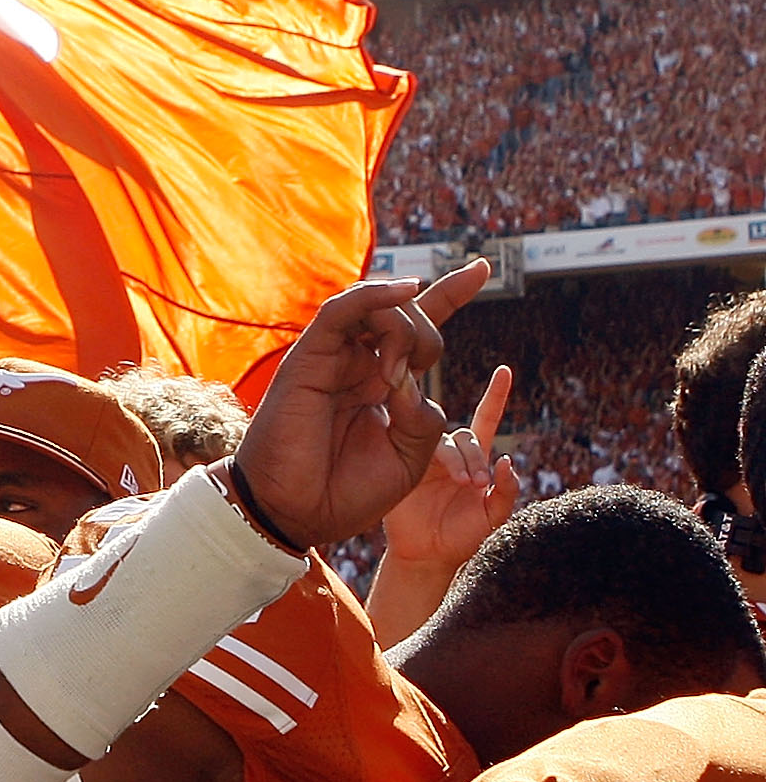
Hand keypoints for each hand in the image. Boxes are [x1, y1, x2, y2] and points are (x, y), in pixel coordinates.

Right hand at [234, 263, 487, 550]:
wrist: (297, 513)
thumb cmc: (347, 492)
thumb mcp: (410, 456)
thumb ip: (422, 414)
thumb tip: (409, 375)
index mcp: (382, 385)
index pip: (418, 327)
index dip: (452, 295)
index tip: (483, 268)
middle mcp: (358, 364)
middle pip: (408, 315)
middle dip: (427, 336)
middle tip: (406, 384)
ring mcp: (333, 359)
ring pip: (380, 308)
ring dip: (403, 331)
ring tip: (392, 376)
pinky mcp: (308, 359)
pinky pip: (344, 310)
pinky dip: (375, 296)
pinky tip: (402, 291)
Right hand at [380, 364, 519, 575]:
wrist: (426, 555)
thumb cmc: (462, 538)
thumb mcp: (493, 518)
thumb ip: (506, 492)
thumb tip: (506, 459)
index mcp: (475, 459)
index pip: (486, 419)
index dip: (495, 395)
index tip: (505, 370)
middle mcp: (450, 452)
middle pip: (465, 435)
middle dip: (475, 457)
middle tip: (477, 485)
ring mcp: (423, 456)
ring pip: (443, 442)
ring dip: (458, 459)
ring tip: (464, 484)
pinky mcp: (402, 464)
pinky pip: (414, 449)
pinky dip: (433, 457)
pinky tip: (434, 471)